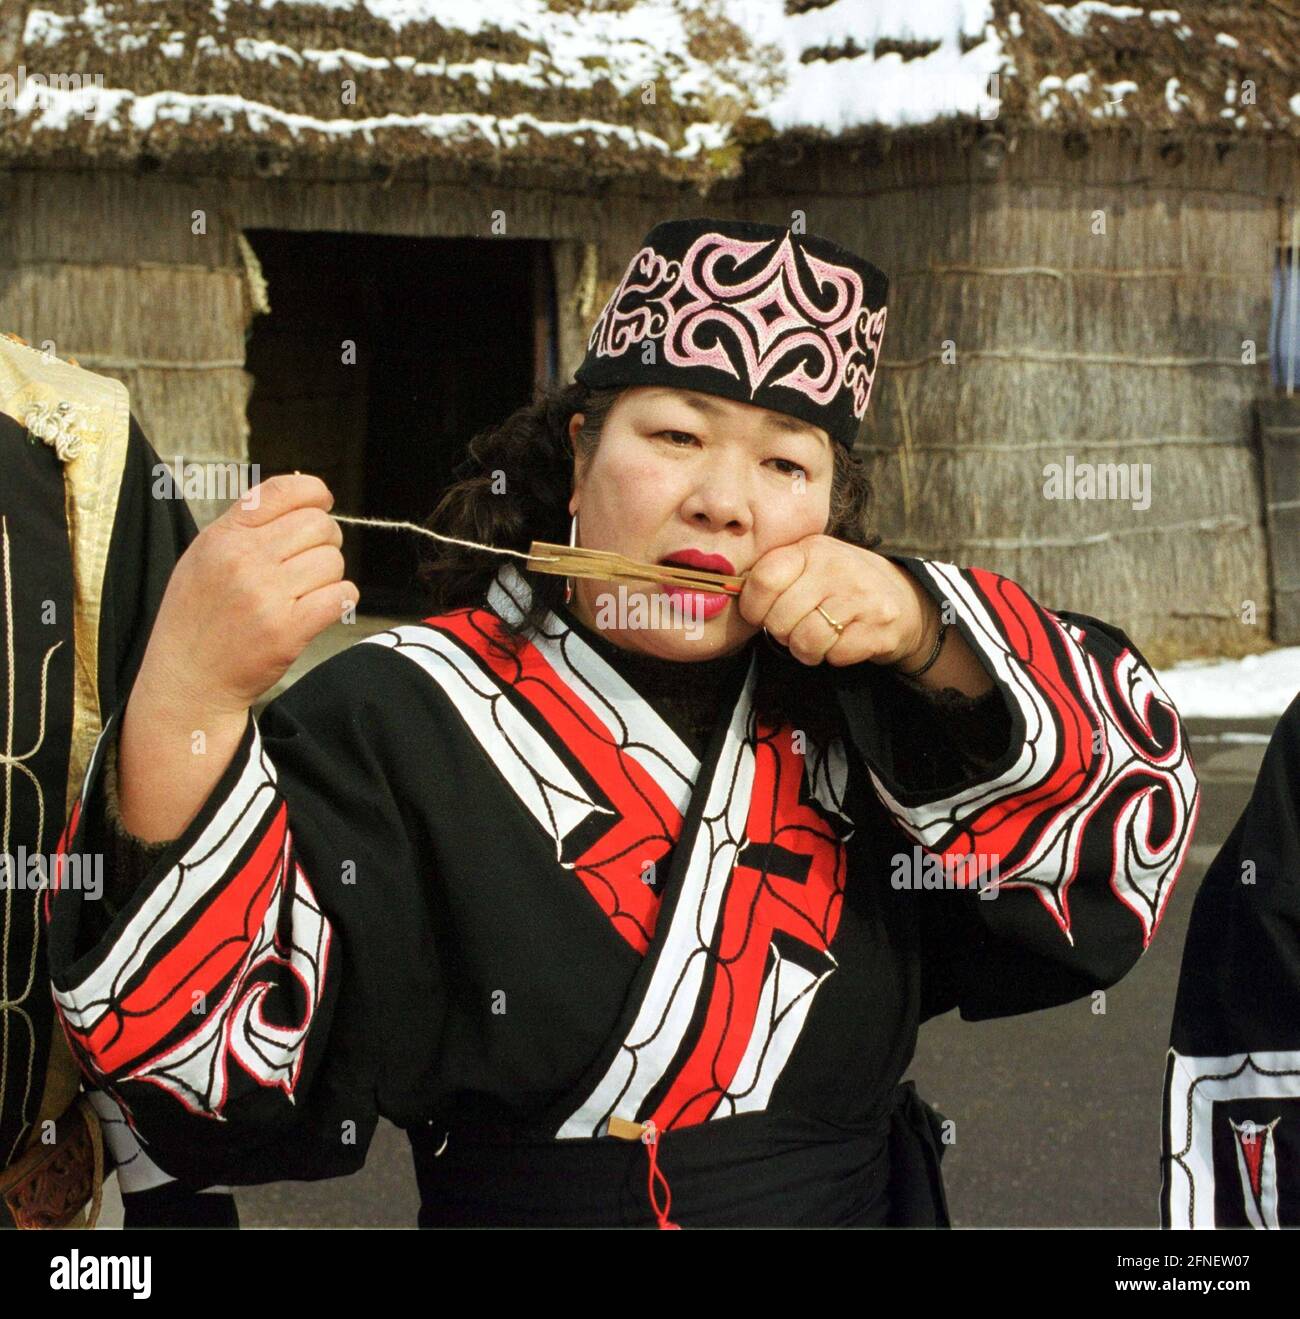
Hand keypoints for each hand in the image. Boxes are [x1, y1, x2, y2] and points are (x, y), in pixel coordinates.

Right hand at [135, 473, 358, 713]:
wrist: (188, 679)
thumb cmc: (198, 618)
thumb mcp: (204, 557)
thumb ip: (246, 526)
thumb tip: (302, 500)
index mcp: (223, 536)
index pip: (283, 490)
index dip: (315, 492)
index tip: (323, 504)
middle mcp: (244, 560)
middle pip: (319, 525)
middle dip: (326, 541)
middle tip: (311, 562)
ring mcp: (266, 595)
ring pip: (333, 562)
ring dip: (330, 576)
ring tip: (305, 593)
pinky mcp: (287, 630)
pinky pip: (342, 595)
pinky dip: (340, 600)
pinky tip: (320, 608)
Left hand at [737, 534, 936, 667]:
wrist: (904, 600)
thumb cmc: (842, 586)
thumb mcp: (811, 566)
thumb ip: (776, 575)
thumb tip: (727, 594)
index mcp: (811, 549)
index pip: (763, 580)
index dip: (754, 608)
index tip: (762, 615)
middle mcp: (836, 568)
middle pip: (780, 619)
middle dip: (782, 633)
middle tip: (798, 627)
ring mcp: (861, 596)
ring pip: (805, 641)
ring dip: (807, 650)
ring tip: (818, 637)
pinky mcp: (879, 626)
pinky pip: (835, 655)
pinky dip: (834, 656)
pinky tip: (843, 641)